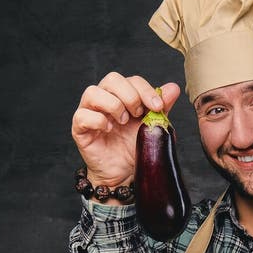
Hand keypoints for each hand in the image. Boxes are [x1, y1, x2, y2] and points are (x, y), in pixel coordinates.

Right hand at [71, 73, 180, 187]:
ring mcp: (89, 111)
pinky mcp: (80, 128)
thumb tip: (173, 88)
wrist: (123, 173)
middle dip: (130, 95)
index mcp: (122, 96)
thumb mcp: (151, 127)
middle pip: (112, 79)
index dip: (145, 90)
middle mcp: (104, 99)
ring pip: (92, 92)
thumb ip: (161, 108)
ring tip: (123, 121)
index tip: (158, 107)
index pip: (132, 80)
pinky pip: (82, 115)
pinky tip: (108, 130)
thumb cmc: (133, 148)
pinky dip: (98, 120)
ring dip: (113, 105)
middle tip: (138, 114)